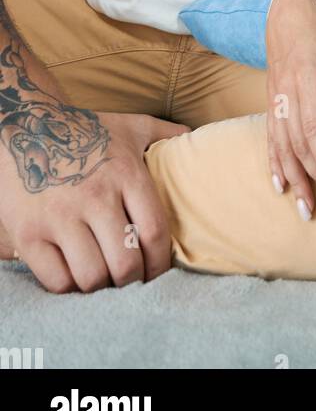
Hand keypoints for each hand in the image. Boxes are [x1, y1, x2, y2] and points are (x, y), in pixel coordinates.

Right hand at [0, 111, 189, 292]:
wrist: (25, 124)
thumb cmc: (85, 131)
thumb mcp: (131, 126)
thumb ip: (165, 134)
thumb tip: (195, 137)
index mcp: (125, 174)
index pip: (155, 233)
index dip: (161, 264)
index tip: (157, 273)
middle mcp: (95, 197)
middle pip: (126, 263)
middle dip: (132, 280)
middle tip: (129, 279)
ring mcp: (59, 217)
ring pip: (92, 277)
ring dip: (101, 286)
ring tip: (103, 278)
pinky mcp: (28, 233)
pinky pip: (56, 279)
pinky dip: (69, 286)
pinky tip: (74, 273)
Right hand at [265, 0, 315, 219]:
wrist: (284, 7)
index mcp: (305, 76)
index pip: (314, 127)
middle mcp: (285, 91)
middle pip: (297, 143)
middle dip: (312, 178)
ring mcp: (274, 97)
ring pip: (280, 145)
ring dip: (292, 178)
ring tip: (303, 208)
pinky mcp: (270, 99)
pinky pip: (269, 136)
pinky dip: (273, 162)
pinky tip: (279, 185)